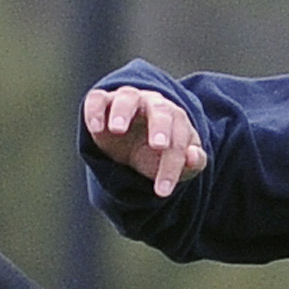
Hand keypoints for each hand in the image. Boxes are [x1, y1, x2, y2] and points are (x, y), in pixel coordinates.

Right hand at [84, 84, 208, 196]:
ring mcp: (128, 101)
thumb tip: (193, 156)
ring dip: (123, 111)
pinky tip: (95, 128)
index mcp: (176, 119)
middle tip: (158, 145)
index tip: (162, 191)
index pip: (178, 141)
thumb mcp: (177, 163)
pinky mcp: (103, 103)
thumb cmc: (158, 153)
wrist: (132, 141)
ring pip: (128, 97)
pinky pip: (98, 99)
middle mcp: (153, 105)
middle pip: (160, 110)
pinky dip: (95, 110)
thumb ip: (193, 162)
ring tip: (117, 130)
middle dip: (160, 127)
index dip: (172, 166)